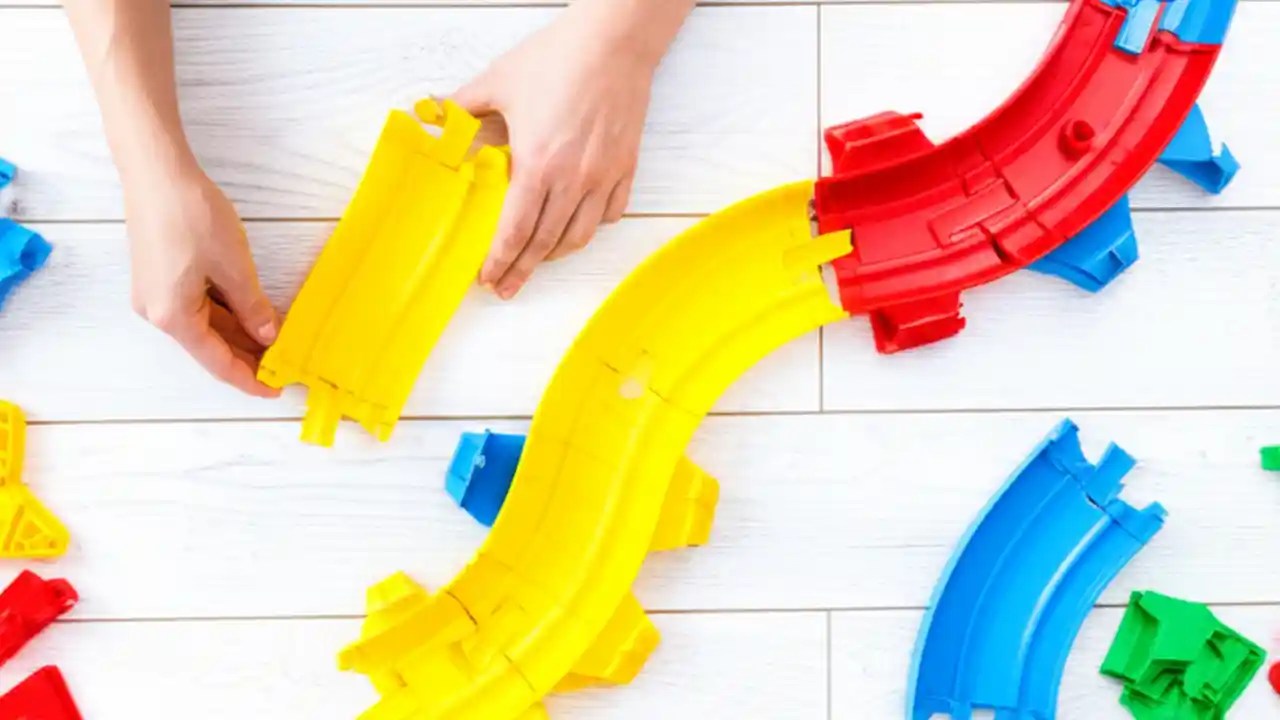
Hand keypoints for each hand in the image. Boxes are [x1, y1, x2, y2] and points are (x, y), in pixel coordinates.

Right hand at [124, 165, 279, 397]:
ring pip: (205, 325)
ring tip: (276, 341)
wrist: (156, 172)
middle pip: (210, 346)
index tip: (276, 389)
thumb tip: (268, 335)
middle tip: (284, 363)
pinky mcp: (160, 277)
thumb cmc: (191, 215)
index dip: (249, 379)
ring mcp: (156, 295)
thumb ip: (253, 307)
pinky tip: (252, 315)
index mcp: (173, 317)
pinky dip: (226, 314)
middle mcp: (158, 312)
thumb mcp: (234, 266)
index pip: (217, 363)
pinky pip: (198, 306)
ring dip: (239, 334)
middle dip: (247, 356)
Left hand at [453, 4, 660, 298]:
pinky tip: (576, 228)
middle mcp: (572, 179)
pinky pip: (608, 213)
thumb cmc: (558, 59)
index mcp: (538, 163)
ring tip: (538, 262)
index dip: (499, 260)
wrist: (614, 43)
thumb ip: (462, 107)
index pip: (514, 230)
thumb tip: (427, 116)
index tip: (488, 278)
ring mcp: (602, 176)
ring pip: (578, 235)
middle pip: (544, 243)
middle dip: (522, 270)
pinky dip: (590, 227)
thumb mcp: (499, 81)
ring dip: (554, 255)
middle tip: (507, 287)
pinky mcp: (624, 167)